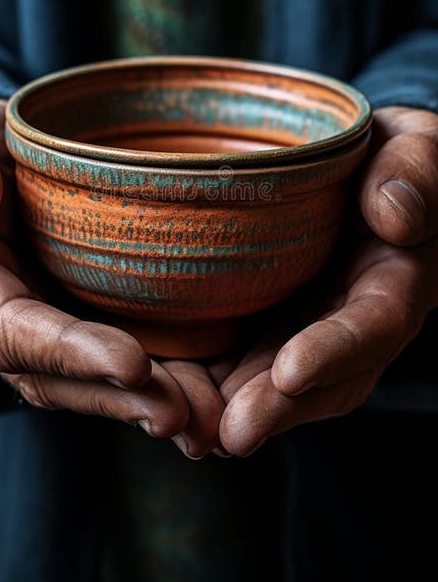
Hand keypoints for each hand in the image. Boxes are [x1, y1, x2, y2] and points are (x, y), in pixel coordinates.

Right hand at [0, 99, 188, 436]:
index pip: (11, 328)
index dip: (69, 352)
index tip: (134, 363)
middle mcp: (2, 312)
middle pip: (55, 376)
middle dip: (118, 400)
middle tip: (186, 417)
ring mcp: (43, 317)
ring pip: (89, 379)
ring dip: (146, 403)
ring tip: (209, 420)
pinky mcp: (78, 311)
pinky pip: (115, 354)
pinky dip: (162, 377)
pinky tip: (211, 393)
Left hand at [215, 106, 437, 455]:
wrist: (357, 171)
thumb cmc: (388, 156)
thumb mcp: (414, 148)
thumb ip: (415, 174)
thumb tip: (394, 217)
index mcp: (394, 282)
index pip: (373, 325)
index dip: (336, 350)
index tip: (292, 371)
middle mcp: (351, 322)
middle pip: (322, 380)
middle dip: (276, 408)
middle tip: (230, 432)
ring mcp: (306, 330)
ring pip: (275, 387)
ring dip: (234, 412)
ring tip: (189, 432)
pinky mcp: (266, 327)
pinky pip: (239, 366)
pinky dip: (207, 389)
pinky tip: (168, 402)